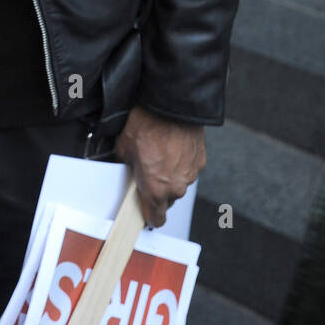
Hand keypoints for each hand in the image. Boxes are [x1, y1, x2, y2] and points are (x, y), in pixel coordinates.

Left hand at [115, 105, 205, 227]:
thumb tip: (126, 165)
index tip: (146, 212)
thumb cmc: (147, 125)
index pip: (156, 218)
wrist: (170, 106)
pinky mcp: (200, 161)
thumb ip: (127, 165)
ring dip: (171, 174)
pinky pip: (188, 168)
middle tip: (149, 170)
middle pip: (167, 199)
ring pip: (179, 183)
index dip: (150, 216)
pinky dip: (181, 162)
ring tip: (161, 153)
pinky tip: (172, 147)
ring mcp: (190, 174)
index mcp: (155, 189)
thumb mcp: (124, 148)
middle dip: (158, 189)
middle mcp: (176, 187)